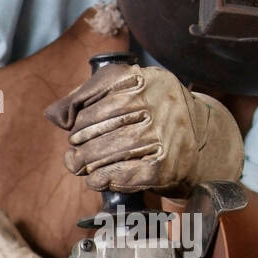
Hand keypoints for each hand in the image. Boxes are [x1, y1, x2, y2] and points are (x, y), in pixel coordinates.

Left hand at [45, 62, 243, 196]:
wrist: (203, 145)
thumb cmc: (156, 118)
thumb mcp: (129, 95)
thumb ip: (89, 98)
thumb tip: (54, 115)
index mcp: (150, 78)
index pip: (103, 87)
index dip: (80, 111)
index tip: (72, 126)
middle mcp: (162, 102)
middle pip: (104, 120)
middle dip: (80, 140)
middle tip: (73, 152)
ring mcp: (167, 134)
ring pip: (111, 149)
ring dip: (87, 162)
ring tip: (78, 166)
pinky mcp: (168, 166)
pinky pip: (125, 172)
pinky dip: (104, 178)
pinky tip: (97, 179)